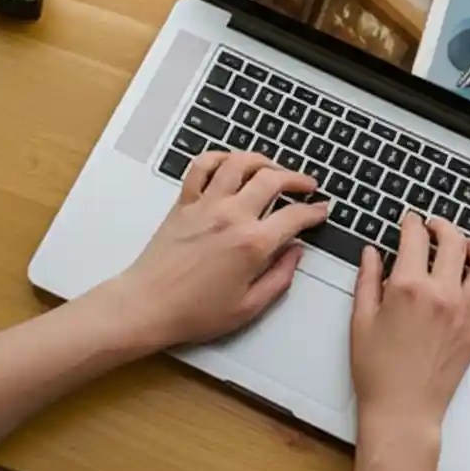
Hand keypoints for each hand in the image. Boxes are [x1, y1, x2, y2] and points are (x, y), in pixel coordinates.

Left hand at [107, 152, 328, 348]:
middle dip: (296, 179)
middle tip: (306, 185)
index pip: (295, 216)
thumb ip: (280, 277)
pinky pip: (201, 166)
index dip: (314, 210)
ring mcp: (206, 205)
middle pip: (272, 179)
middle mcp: (231, 216)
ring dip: (262, 160)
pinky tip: (230, 163)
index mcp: (252, 244)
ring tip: (273, 168)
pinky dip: (218, 158)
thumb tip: (296, 253)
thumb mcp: (249, 307)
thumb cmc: (194, 312)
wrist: (147, 306)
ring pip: (239, 163)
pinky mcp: (184, 203)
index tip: (321, 209)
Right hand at [350, 213, 469, 433]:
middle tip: (432, 225)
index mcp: (407, 288)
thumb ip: (367, 279)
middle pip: (452, 242)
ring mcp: (464, 312)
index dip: (411, 223)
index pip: (414, 238)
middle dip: (442, 226)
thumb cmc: (378, 371)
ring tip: (463, 243)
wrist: (403, 409)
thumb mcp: (360, 319)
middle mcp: (441, 294)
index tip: (409, 220)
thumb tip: (371, 253)